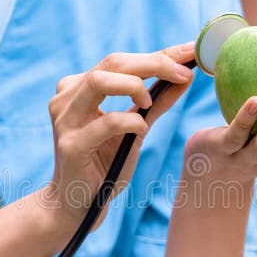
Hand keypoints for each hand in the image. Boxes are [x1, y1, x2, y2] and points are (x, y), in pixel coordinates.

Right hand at [46, 44, 195, 224]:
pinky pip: (108, 122)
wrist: (78, 205)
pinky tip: (141, 131)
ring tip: (150, 103)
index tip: (191, 52)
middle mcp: (66, 98)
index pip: (120, 60)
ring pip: (100, 81)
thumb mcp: (134, 128)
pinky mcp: (71, 145)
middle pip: (111, 63)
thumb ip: (156, 102)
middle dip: (153, 63)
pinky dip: (132, 122)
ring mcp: (65, 120)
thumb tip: (185, 75)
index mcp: (78, 88)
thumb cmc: (105, 165)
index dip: (159, 54)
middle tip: (184, 72)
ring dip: (135, 86)